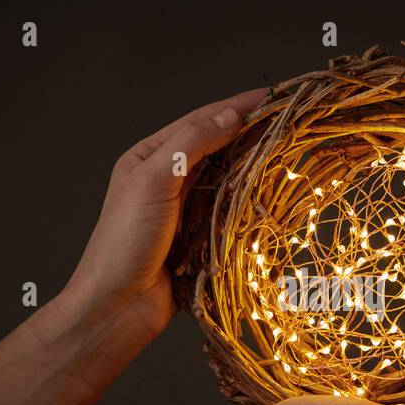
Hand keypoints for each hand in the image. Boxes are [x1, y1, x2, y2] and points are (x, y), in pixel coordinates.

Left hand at [62, 88, 268, 343]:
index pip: (199, 122)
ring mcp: (183, 211)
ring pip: (226, 181)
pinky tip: (269, 198)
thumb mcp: (153, 180)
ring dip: (252, 169)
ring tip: (285, 154)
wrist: (117, 307)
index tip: (271, 97)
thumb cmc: (124, 242)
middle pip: (216, 148)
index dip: (235, 106)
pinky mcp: (198, 240)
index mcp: (148, 158)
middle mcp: (166, 180)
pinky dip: (248, 205)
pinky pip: (229, 215)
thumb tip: (229, 116)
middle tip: (287, 124)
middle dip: (249, 135)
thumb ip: (190, 143)